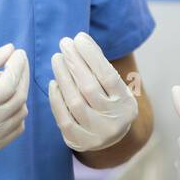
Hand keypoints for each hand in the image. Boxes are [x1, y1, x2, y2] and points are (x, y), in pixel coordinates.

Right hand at [0, 43, 29, 173]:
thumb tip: (10, 49)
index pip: (6, 86)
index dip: (16, 66)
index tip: (18, 52)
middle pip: (17, 100)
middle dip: (21, 77)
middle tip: (17, 62)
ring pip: (20, 114)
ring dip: (18, 93)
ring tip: (2, 81)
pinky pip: (16, 129)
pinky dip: (16, 111)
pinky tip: (2, 101)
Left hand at [48, 32, 137, 151]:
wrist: (111, 138)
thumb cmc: (110, 102)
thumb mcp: (115, 87)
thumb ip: (101, 67)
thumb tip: (81, 41)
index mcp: (126, 104)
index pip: (108, 76)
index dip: (92, 56)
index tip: (79, 38)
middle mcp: (113, 120)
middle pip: (89, 88)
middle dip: (75, 62)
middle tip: (64, 44)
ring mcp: (95, 133)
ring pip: (75, 102)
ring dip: (63, 77)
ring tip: (57, 59)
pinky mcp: (78, 141)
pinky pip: (63, 119)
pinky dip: (56, 99)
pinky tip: (53, 83)